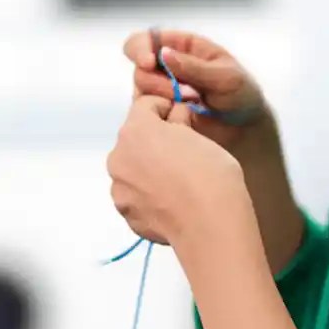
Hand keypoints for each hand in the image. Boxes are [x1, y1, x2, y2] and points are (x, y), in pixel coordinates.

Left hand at [106, 95, 253, 247]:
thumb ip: (179, 121)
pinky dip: (149, 195)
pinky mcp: (126, 213)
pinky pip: (136, 196)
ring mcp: (119, 188)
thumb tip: (176, 116)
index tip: (182, 119)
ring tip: (178, 182)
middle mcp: (119, 156)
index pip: (146, 104)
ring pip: (133, 169)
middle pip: (135, 138)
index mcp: (136, 129)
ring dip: (149, 169)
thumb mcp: (200, 135)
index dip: (166, 108)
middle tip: (183, 153)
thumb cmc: (209, 175)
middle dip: (155, 141)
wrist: (209, 224)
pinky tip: (172, 201)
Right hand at [123, 29, 266, 149]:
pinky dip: (159, 116)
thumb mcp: (225, 78)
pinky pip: (145, 113)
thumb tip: (162, 53)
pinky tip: (183, 119)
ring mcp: (162, 90)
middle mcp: (167, 66)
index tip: (149, 63)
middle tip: (177, 94)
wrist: (245, 131)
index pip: (147, 40)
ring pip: (140, 91)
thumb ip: (194, 67)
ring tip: (188, 107)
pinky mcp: (160, 113)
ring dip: (160, 99)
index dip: (140, 49)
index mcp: (183, 46)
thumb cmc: (242, 97)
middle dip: (154, 81)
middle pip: (139, 67)